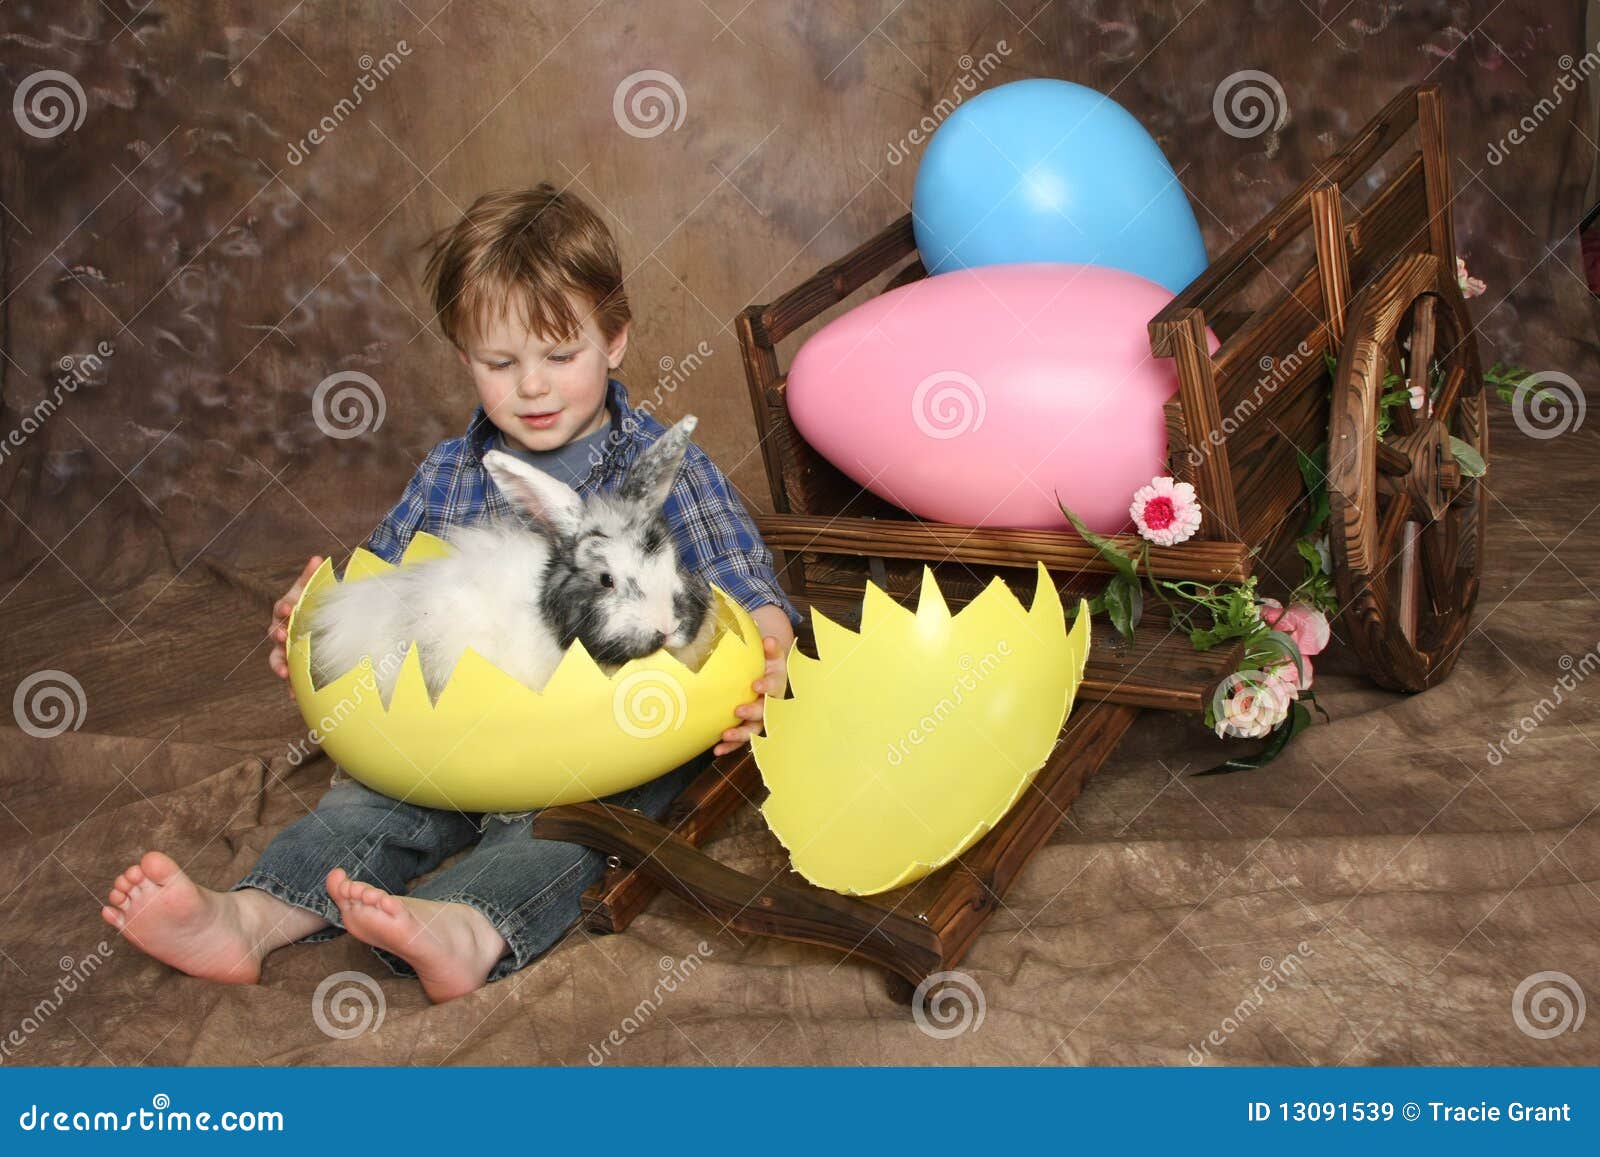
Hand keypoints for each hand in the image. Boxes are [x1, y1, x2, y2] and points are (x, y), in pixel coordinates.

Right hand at [268, 555, 323, 691]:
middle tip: (283, 637)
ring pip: (277, 658)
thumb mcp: (316, 590)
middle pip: (274, 634)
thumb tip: (317, 558)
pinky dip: (290, 687)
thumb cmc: (316, 604)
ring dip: (279, 665)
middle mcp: (282, 630)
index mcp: (287, 611)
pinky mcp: (294, 667)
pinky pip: (290, 679)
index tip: (289, 609)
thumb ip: (314, 576)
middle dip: (278, 636)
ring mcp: (286, 649)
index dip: (284, 609)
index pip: (281, 609)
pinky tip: (294, 696)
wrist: (325, 623)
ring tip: (285, 673)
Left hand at [712, 634, 788, 756]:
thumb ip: (770, 649)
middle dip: (753, 712)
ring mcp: (760, 719)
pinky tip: (717, 750)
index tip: (756, 685)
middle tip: (738, 710)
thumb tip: (769, 641)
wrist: (764, 675)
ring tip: (725, 735)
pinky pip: (741, 740)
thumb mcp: (769, 654)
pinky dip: (730, 746)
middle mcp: (771, 704)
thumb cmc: (764, 663)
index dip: (767, 686)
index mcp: (776, 683)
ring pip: (754, 730)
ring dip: (741, 734)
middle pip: (766, 712)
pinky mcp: (748, 728)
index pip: (775, 685)